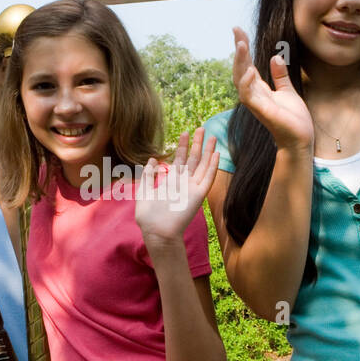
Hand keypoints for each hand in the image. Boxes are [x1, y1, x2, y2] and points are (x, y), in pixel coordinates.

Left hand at [136, 129, 218, 250]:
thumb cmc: (148, 217)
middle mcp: (183, 183)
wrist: (156, 232)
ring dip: (208, 151)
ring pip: (203, 166)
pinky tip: (216, 154)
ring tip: (213, 136)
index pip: (180, 160)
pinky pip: (208, 179)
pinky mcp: (198, 196)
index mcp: (171, 182)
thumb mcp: (144, 191)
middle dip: (197, 144)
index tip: (184, 133)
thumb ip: (148, 175)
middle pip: (194, 159)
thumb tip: (152, 159)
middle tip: (202, 128)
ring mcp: (192, 189)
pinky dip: (213, 167)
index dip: (182, 146)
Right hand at [231, 28, 312, 151]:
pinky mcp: (261, 111)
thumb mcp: (288, 91)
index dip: (243, 48)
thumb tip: (275, 57)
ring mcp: (255, 103)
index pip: (247, 64)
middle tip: (236, 30)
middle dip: (238, 49)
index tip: (238, 30)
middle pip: (240, 68)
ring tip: (241, 44)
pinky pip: (248, 95)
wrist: (300, 139)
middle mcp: (253, 94)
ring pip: (240, 79)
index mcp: (259, 89)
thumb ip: (280, 76)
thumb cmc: (294, 119)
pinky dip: (246, 83)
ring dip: (239, 62)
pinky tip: (249, 69)